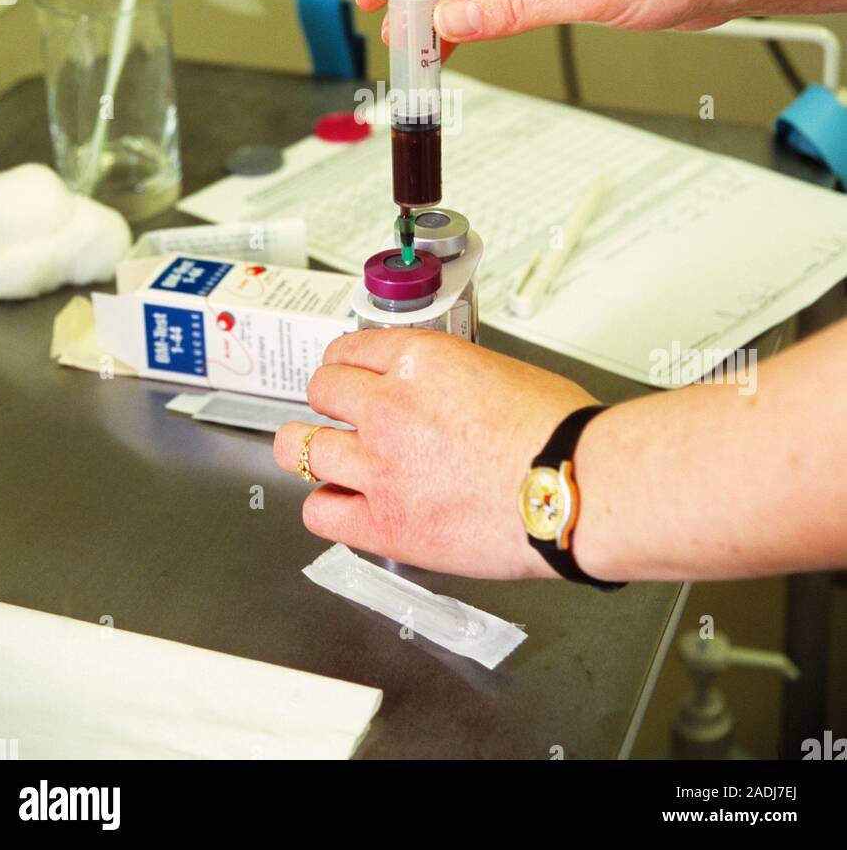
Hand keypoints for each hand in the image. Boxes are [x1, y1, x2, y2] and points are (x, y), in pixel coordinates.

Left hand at [273, 329, 596, 578]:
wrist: (572, 487)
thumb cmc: (558, 433)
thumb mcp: (497, 372)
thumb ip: (448, 382)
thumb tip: (438, 398)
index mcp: (418, 360)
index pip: (350, 349)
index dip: (348, 365)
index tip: (350, 377)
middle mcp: (388, 406)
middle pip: (321, 391)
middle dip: (328, 402)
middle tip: (337, 415)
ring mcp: (379, 466)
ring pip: (301, 449)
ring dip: (308, 450)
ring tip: (320, 457)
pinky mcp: (384, 522)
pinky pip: (320, 512)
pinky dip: (326, 506)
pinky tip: (343, 504)